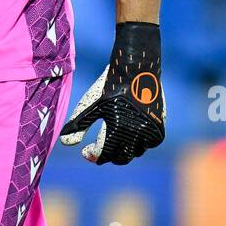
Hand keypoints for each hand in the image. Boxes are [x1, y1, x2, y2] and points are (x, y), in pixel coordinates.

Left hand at [60, 22, 164, 163]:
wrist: (136, 68)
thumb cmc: (110, 85)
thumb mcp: (91, 104)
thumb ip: (79, 125)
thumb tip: (65, 142)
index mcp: (117, 129)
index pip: (104, 154)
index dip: (93, 155)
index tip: (85, 151)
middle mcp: (136, 133)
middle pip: (121, 157)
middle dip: (109, 155)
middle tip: (101, 149)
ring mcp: (150, 131)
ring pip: (136, 151)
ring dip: (125, 149)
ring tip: (115, 140)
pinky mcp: (160, 126)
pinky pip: (150, 143)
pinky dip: (141, 142)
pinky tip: (130, 134)